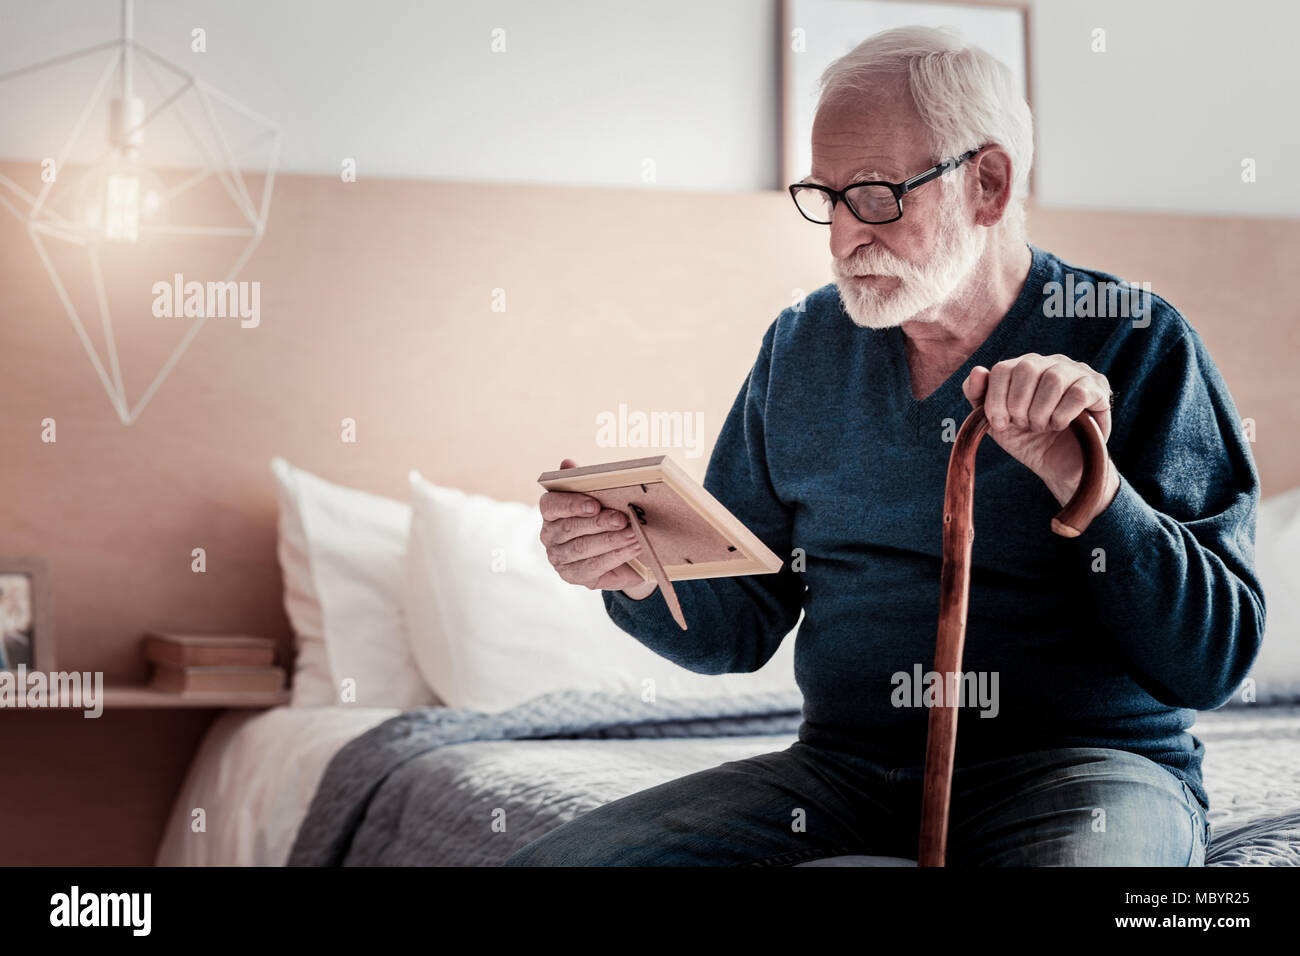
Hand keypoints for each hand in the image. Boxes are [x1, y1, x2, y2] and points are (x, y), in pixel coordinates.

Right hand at [538, 458, 657, 598]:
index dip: (571, 504)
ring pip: (582, 548)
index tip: (594, 504)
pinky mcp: (573, 576)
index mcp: (550, 511)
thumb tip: (567, 463)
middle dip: (599, 523)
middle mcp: (549, 536)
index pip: (550, 505)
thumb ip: (582, 480)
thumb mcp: (598, 497)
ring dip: (611, 540)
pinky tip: (633, 548)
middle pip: (570, 528)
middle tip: (623, 518)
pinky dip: (616, 556)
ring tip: (633, 533)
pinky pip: (594, 566)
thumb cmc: (606, 517)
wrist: (621, 552)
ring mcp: (559, 558)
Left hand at [961, 354, 1118, 512]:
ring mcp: (1077, 372)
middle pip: (1027, 368)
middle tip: (1023, 425)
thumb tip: (977, 370)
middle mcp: (1051, 362)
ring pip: (1053, 379)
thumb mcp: (995, 421)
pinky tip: (1059, 425)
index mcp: (1024, 367)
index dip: (996, 399)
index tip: (999, 424)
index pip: (1002, 368)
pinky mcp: (1098, 388)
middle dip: (1018, 405)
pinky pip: (1078, 394)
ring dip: (1040, 412)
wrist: (1060, 465)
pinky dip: (1061, 415)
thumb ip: (978, 396)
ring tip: (1041, 426)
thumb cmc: (1027, 439)